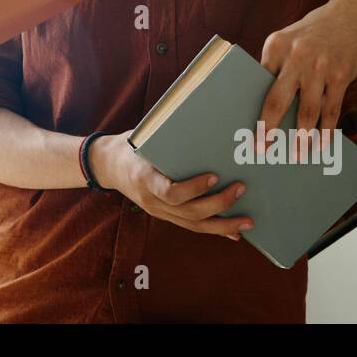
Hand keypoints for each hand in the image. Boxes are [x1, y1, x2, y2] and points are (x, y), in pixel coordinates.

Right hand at [89, 132, 253, 240]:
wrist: (108, 165)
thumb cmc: (131, 146)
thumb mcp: (143, 138)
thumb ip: (168, 139)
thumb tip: (203, 125)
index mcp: (143, 178)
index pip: (170, 192)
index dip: (194, 188)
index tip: (214, 176)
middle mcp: (151, 201)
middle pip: (189, 212)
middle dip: (219, 203)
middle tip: (241, 188)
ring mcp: (158, 211)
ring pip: (194, 225)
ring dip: (223, 224)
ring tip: (248, 220)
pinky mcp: (165, 216)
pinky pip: (192, 226)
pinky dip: (215, 230)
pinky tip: (234, 232)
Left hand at [256, 0, 356, 155]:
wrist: (352, 16)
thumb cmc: (313, 32)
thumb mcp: (287, 39)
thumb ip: (275, 65)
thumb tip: (261, 101)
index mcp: (276, 47)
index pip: (259, 84)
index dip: (253, 108)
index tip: (245, 129)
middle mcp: (297, 57)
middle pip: (278, 101)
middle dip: (269, 129)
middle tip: (263, 149)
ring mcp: (320, 68)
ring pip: (308, 112)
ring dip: (302, 137)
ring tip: (298, 155)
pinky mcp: (341, 77)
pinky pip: (332, 110)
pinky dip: (327, 131)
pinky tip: (322, 144)